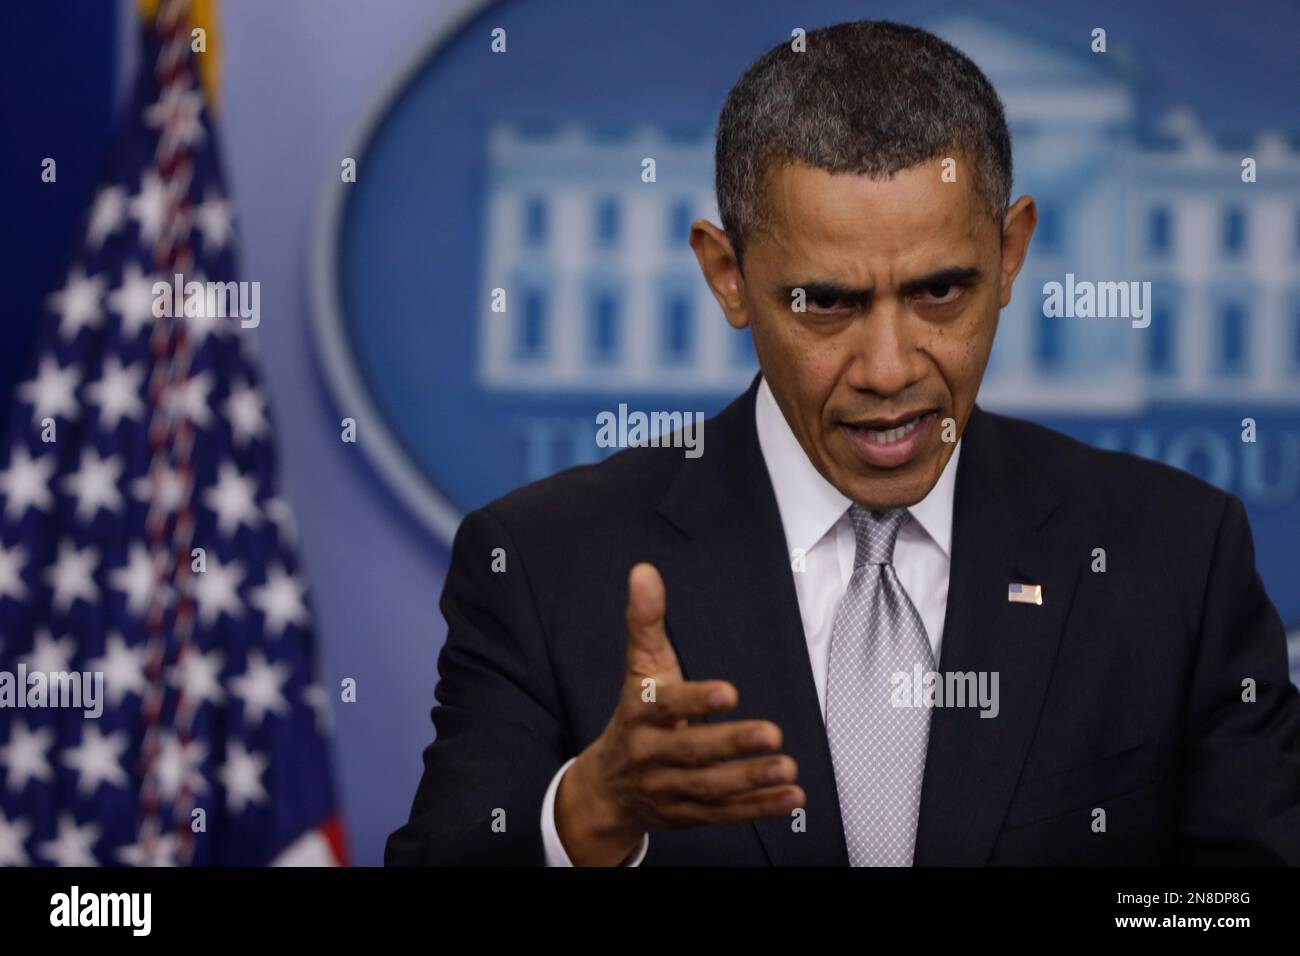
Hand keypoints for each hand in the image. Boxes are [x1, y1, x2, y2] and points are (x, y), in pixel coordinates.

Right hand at [555, 562, 803, 864]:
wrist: (606, 788)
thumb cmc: (634, 716)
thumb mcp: (639, 668)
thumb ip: (645, 621)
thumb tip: (644, 570)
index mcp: (639, 714)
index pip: (666, 706)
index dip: (696, 700)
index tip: (729, 692)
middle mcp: (651, 754)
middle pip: (692, 752)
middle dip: (732, 744)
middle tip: (772, 733)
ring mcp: (669, 788)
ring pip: (711, 787)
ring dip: (751, 779)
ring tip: (787, 767)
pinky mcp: (688, 814)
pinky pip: (724, 814)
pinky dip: (759, 807)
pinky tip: (791, 796)